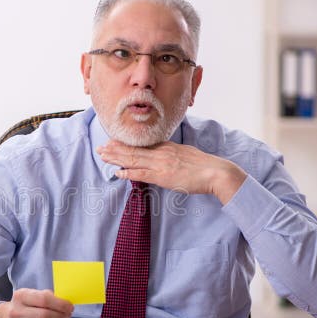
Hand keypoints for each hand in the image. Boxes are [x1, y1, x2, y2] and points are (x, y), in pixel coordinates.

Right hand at [0, 288, 73, 317]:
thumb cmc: (26, 307)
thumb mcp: (33, 295)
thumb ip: (48, 297)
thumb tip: (66, 306)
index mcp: (21, 296)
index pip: (44, 299)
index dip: (61, 304)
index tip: (70, 307)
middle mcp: (15, 312)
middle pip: (45, 316)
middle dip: (60, 316)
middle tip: (65, 316)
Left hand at [96, 140, 247, 204]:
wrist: (216, 172)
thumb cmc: (204, 165)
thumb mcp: (186, 153)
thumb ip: (173, 153)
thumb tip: (166, 155)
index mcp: (167, 147)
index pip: (142, 144)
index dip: (125, 143)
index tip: (113, 141)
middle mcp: (161, 152)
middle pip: (134, 149)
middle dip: (115, 148)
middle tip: (101, 147)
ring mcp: (161, 164)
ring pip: (133, 159)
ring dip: (116, 158)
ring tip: (103, 156)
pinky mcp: (163, 176)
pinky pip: (141, 174)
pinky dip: (128, 172)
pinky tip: (117, 172)